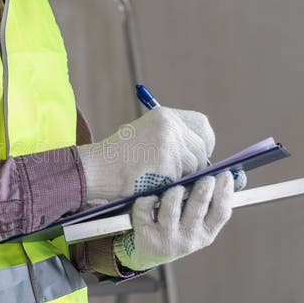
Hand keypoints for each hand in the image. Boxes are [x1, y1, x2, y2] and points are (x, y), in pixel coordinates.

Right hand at [78, 107, 214, 204]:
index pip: (202, 124)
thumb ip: (171, 136)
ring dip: (182, 177)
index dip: (205, 141)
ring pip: (194, 166)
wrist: (97, 167)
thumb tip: (202, 151)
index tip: (201, 154)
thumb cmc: (119, 157)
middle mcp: (170, 126)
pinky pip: (182, 180)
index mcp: (165, 115)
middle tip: (182, 175)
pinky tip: (154, 184)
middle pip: (201, 148)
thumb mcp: (145, 134)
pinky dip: (171, 186)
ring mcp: (170, 144)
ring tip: (160, 178)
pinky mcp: (168, 164)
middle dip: (195, 165)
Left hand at [114, 171, 233, 270]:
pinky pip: (145, 211)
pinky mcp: (145, 235)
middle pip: (197, 209)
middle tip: (205, 176)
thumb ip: (214, 202)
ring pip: (170, 209)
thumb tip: (233, 175)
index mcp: (206, 234)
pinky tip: (150, 195)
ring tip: (176, 185)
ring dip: (174, 192)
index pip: (221, 214)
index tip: (225, 174)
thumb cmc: (179, 228)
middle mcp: (188, 239)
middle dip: (202, 191)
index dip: (225, 193)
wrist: (150, 253)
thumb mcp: (199, 222)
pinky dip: (147, 199)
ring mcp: (166, 238)